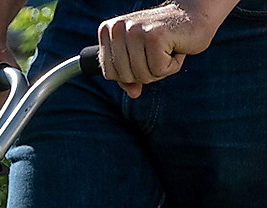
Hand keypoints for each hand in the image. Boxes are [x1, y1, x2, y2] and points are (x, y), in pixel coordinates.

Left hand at [98, 2, 215, 96]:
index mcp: (109, 30)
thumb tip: (133, 94)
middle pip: (125, 76)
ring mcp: (135, 30)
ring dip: (160, 69)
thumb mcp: (140, 58)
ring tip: (168, 47)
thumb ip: (128, 78)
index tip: (146, 53)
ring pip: (141, 75)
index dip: (131, 73)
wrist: (196, 15)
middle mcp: (118, 27)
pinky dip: (172, 65)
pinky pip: (158, 70)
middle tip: (160, 50)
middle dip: (146, 72)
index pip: (109, 74)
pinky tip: (177, 46)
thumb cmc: (166, 39)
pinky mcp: (155, 36)